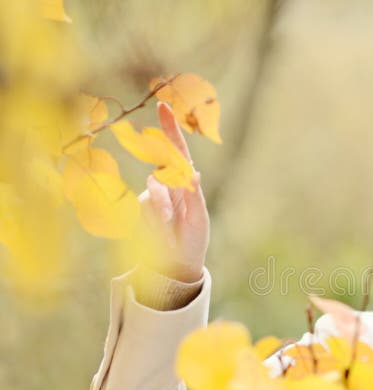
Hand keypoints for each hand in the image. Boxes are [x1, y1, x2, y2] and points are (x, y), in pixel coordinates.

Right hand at [136, 102, 208, 282]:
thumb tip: (194, 172)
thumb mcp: (198, 219)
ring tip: (169, 233)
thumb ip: (194, 196)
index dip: (170, 129)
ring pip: (152, 193)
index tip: (164, 106)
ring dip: (161, 215)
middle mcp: (167, 185)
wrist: (176, 264)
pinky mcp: (139, 209)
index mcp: (185, 183)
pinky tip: (161, 236)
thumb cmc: (193, 239)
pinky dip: (153, 224)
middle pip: (160, 170)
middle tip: (168, 216)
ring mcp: (151, 196)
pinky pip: (143, 209)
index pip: (178, 152)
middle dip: (164, 192)